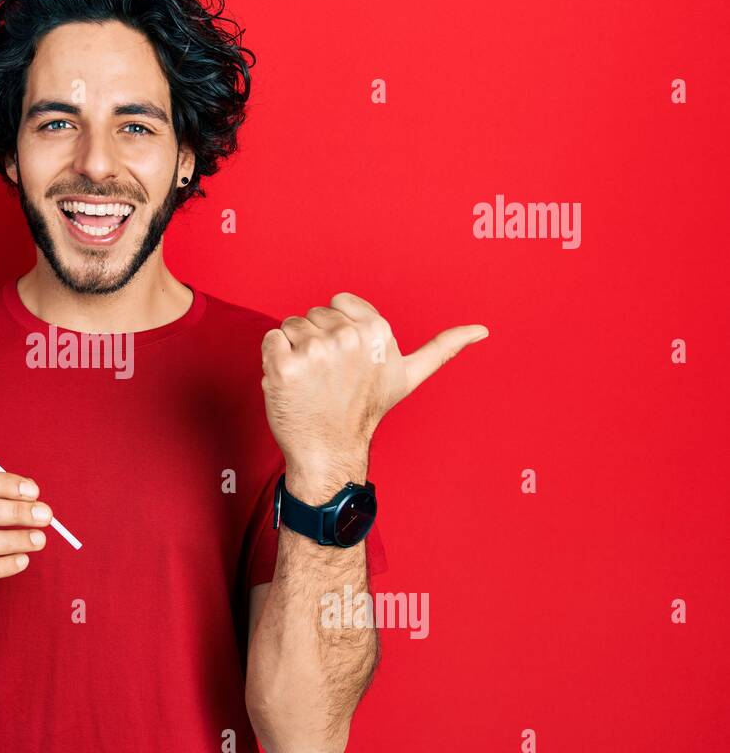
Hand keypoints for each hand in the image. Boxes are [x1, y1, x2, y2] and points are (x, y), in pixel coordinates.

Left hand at [261, 292, 487, 495]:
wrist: (331, 450)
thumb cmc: (365, 410)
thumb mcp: (408, 376)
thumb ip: (442, 348)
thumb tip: (482, 330)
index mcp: (377, 331)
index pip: (337, 302)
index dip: (337, 329)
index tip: (345, 360)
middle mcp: (348, 337)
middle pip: (312, 314)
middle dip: (315, 341)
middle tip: (328, 377)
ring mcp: (315, 351)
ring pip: (290, 326)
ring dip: (294, 351)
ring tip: (311, 381)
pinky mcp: (284, 364)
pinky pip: (270, 339)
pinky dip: (274, 359)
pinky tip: (291, 383)